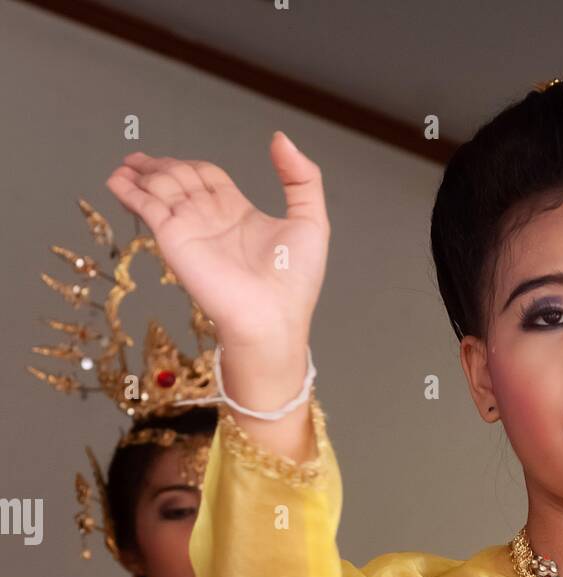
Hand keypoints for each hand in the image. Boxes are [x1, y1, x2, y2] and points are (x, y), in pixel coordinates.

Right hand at [105, 134, 329, 347]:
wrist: (272, 319)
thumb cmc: (295, 283)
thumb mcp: (311, 221)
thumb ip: (302, 177)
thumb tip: (281, 138)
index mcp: (239, 214)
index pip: (207, 178)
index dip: (189, 165)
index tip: (173, 159)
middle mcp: (211, 221)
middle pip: (179, 180)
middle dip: (158, 167)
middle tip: (136, 157)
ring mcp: (191, 230)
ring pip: (162, 190)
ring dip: (142, 176)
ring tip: (125, 164)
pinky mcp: (174, 239)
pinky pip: (148, 208)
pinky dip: (131, 193)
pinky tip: (117, 181)